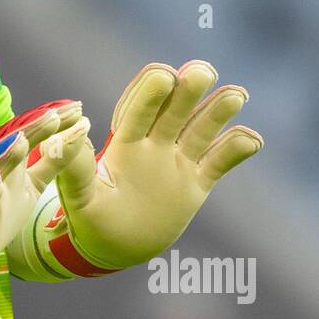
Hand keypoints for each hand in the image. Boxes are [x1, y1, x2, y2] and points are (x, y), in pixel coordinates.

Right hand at [0, 98, 92, 294]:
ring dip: (4, 156)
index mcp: (9, 165)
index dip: (51, 123)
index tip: (77, 107)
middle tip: (55, 116)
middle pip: (9, 146)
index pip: (30, 136)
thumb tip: (75, 138)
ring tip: (22, 141)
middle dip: (31, 130)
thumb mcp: (31, 188)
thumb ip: (50, 164)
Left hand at [49, 60, 262, 273]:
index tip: (164, 75)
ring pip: (201, 130)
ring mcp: (177, 162)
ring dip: (218, 112)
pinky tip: (254, 140)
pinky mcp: (195, 183)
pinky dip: (236, 150)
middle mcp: (154, 146)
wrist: (114, 246)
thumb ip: (74, 168)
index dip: (150, 93)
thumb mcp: (79, 196)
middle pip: (174, 111)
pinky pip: (219, 162)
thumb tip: (63, 138)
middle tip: (202, 71)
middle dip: (188, 91)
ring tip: (236, 94)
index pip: (139, 111)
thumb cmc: (90, 219)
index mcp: (125, 144)